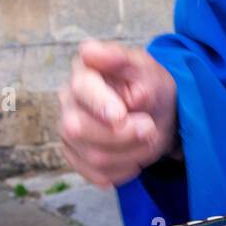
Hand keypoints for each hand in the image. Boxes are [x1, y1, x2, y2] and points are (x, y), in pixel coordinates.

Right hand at [59, 39, 178, 188]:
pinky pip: (96, 174)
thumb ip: (120, 60)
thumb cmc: (149, 85)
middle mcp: (69, 101)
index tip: (120, 115)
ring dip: (130, 153)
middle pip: (78, 128)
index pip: (82, 89)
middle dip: (121, 135)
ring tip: (148, 139)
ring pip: (92, 156)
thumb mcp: (146, 69)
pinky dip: (123, 170)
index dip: (99, 104)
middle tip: (150, 127)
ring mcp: (69, 130)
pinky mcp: (76, 155)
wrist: (157, 113)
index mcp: (84, 72)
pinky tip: (135, 156)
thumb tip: (89, 50)